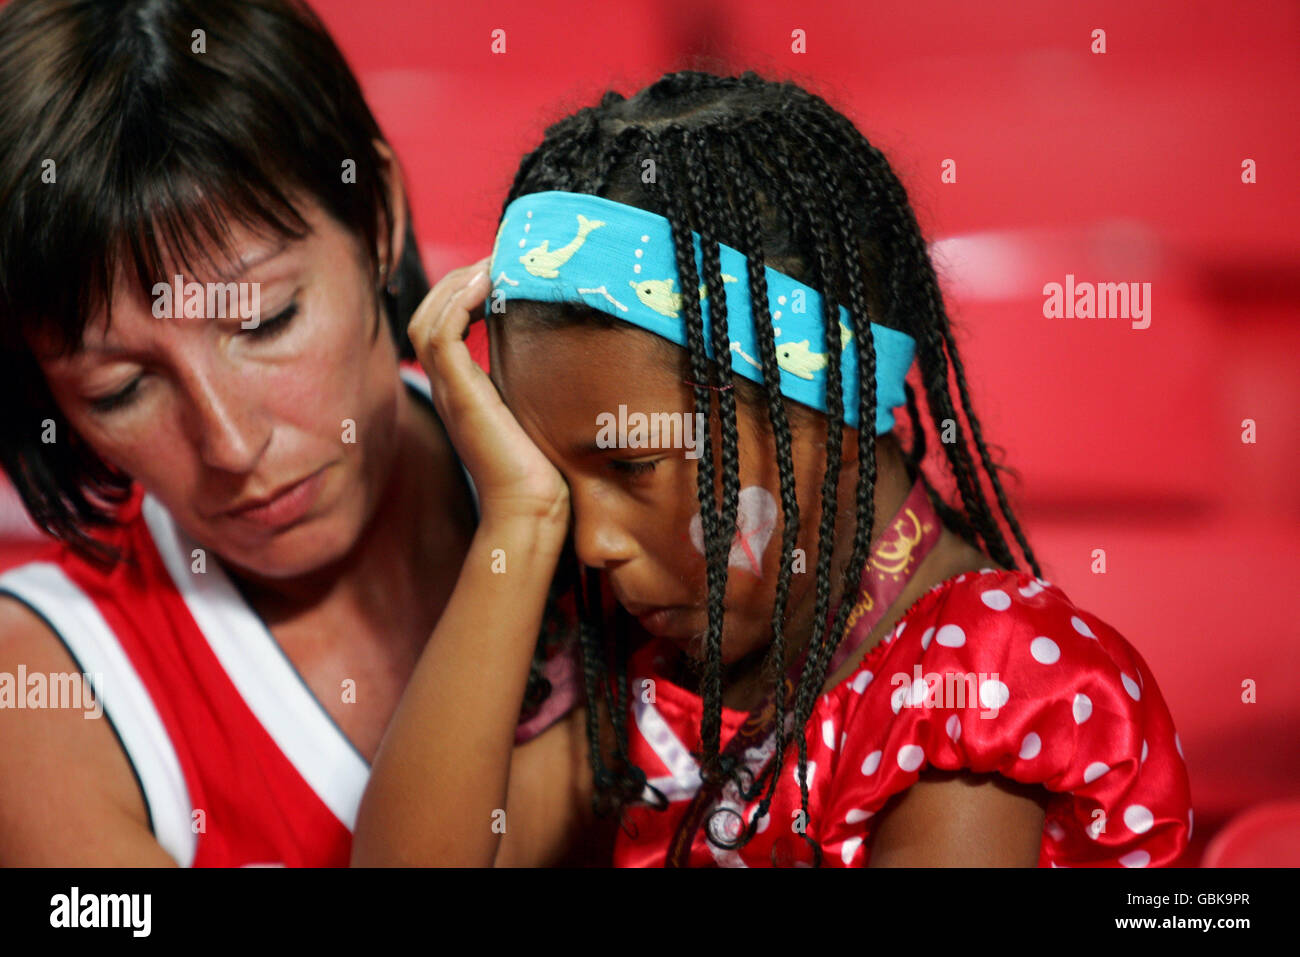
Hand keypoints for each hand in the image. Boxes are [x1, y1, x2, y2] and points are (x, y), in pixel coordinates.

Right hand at [408, 258, 569, 528]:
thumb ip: (532, 384)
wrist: (533, 509)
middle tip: (494, 260)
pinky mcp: (460, 395)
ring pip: (428, 320)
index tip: (497, 273)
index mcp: (462, 392)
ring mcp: (450, 392)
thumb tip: (560, 355)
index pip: (441, 328)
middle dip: (456, 281)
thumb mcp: (535, 414)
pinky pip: (442, 335)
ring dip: (456, 285)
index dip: (461, 294)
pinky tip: (486, 286)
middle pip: (427, 317)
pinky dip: (458, 304)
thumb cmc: (543, 471)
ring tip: (490, 265)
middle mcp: (449, 389)